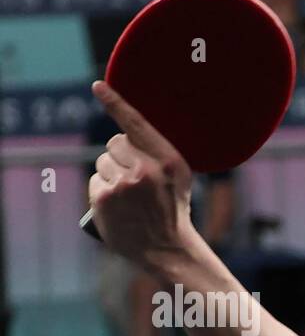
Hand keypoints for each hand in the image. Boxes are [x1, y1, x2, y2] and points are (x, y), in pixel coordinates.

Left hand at [88, 81, 196, 270]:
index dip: (115, 102)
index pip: (136, 124)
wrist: (168, 249)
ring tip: (128, 196)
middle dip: (119, 157)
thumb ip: (157, 154)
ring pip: (102, 162)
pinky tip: (117, 206)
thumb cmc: (172, 210)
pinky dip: (103, 192)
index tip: (98, 86)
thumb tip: (126, 130)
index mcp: (169, 161)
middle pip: (114, 143)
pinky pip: (96, 181)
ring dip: (110, 174)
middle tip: (134, 180)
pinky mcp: (105, 198)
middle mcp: (146, 169)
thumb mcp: (178, 178)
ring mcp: (124, 184)